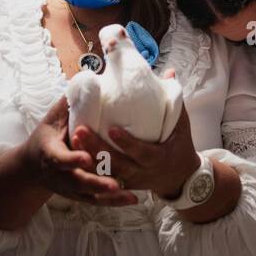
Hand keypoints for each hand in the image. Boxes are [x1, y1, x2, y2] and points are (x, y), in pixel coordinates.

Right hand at [21, 96, 136, 205]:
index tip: (85, 158)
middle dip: (95, 183)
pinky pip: (97, 201)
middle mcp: (59, 174)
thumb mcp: (51, 120)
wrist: (33, 167)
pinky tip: (132, 198)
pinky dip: (113, 202)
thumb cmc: (46, 137)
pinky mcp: (79, 195)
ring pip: (89, 195)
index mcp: (51, 153)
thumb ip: (68, 104)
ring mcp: (69, 188)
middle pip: (78, 182)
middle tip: (114, 184)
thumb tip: (87, 79)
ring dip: (109, 196)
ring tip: (129, 194)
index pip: (60, 159)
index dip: (72, 159)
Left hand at [72, 85, 200, 198]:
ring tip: (74, 138)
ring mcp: (130, 179)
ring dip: (89, 157)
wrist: (180, 177)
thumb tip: (169, 72)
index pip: (141, 152)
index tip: (112, 129)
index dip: (127, 143)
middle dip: (97, 148)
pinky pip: (102, 178)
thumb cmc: (180, 145)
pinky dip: (89, 167)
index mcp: (158, 157)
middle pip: (117, 164)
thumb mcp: (181, 125)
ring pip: (106, 173)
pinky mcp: (121, 183)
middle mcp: (142, 171)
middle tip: (80, 130)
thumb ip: (174, 102)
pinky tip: (75, 152)